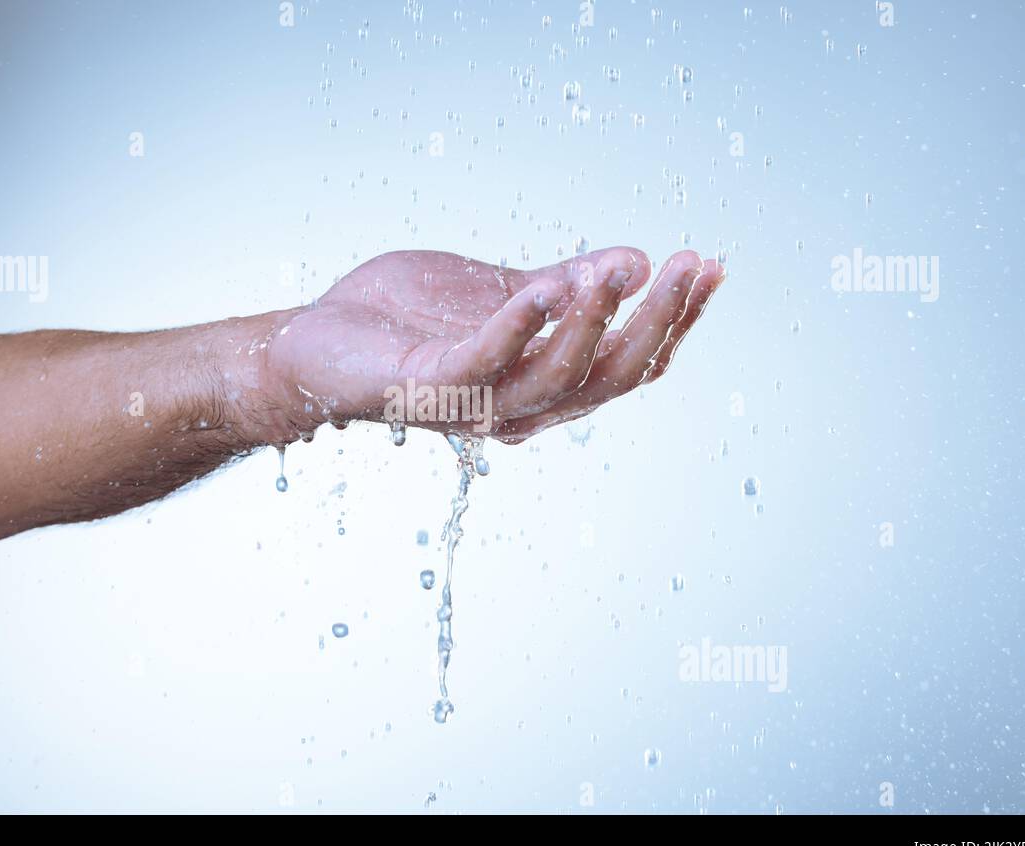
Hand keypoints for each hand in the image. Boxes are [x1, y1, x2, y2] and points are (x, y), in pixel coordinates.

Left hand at [264, 246, 724, 442]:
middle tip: (693, 265)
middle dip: (658, 324)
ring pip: (557, 379)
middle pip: (610, 378)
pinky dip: (518, 328)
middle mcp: (520, 406)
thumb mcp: (498, 292)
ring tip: (621, 271)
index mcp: (544, 382)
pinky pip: (483, 362)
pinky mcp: (427, 389)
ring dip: (595, 324)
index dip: (675, 321)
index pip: (628, 363)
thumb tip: (639, 260)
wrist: (313, 342)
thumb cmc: (405, 321)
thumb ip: (565, 285)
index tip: (711, 268)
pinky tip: (546, 287)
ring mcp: (475, 403)